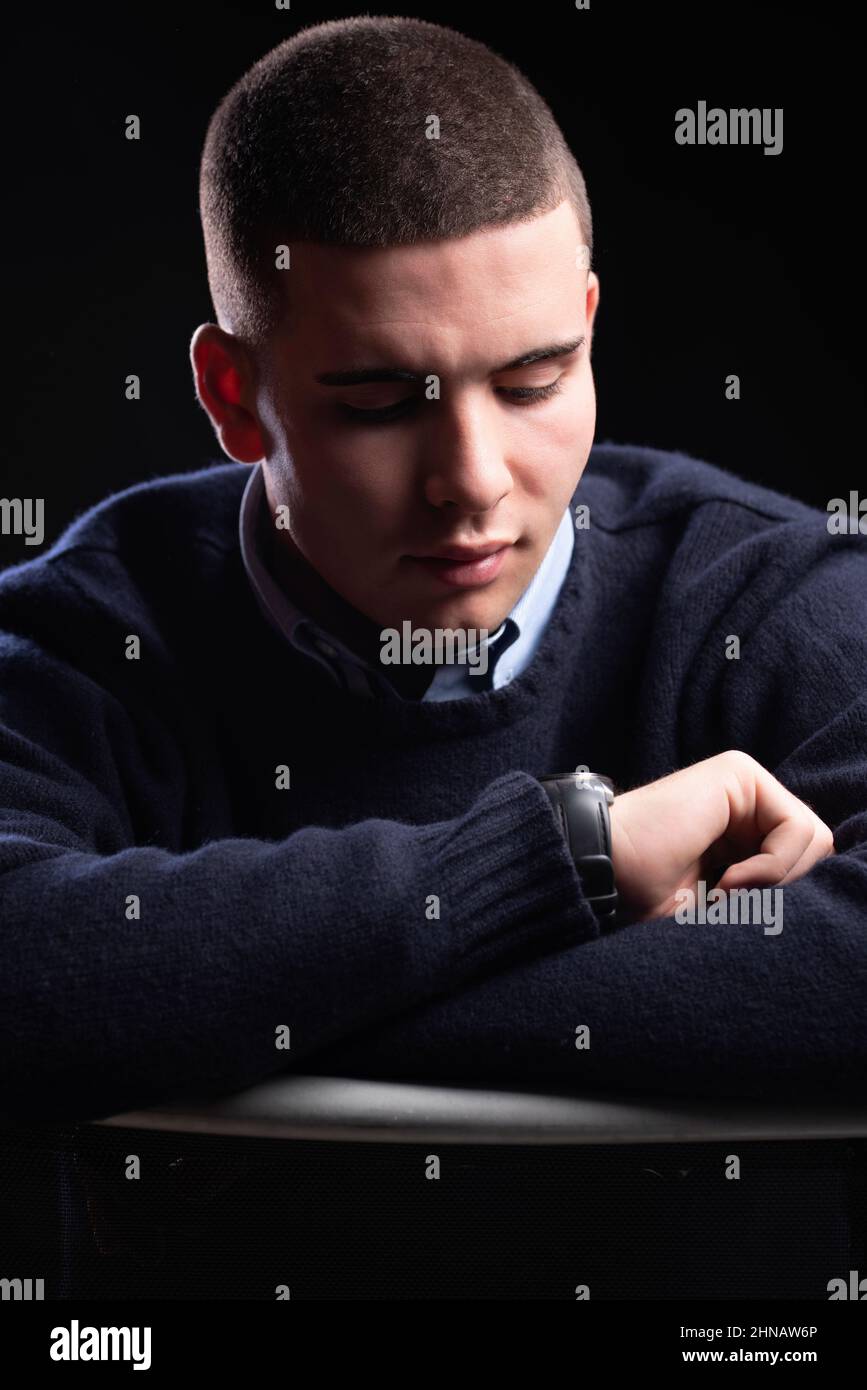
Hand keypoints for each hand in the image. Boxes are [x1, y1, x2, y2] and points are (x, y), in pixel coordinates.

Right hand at [608, 750, 835, 922]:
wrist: (606, 875)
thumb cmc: (650, 897)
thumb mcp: (728, 907)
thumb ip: (773, 894)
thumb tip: (828, 897)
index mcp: (743, 831)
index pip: (807, 863)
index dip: (785, 899)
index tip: (734, 914)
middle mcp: (748, 801)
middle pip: (818, 849)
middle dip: (784, 890)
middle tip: (730, 905)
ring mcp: (744, 782)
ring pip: (815, 840)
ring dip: (774, 881)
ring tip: (724, 892)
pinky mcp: (739, 773)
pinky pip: (797, 829)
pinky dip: (771, 867)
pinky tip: (727, 880)